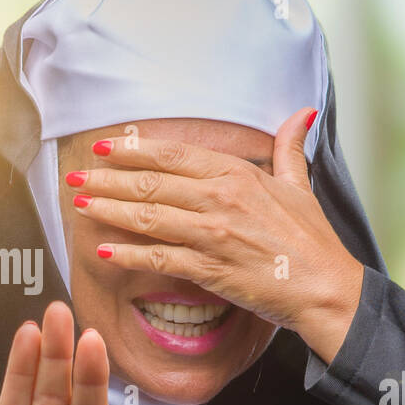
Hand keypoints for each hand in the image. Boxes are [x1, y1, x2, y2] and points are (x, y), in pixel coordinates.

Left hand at [66, 107, 363, 363]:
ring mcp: (214, 234)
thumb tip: (300, 114)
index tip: (106, 148)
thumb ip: (290, 149)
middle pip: (151, 183)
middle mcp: (221, 199)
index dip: (135, 150)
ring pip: (148, 217)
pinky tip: (105, 251)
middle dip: (107, 179)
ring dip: (109, 211)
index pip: (174, 155)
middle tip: (77, 178)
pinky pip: (159, 258)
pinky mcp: (212, 269)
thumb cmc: (315, 243)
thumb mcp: (302, 186)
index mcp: (238, 175)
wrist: (327, 289)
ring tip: (80, 208)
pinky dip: (128, 255)